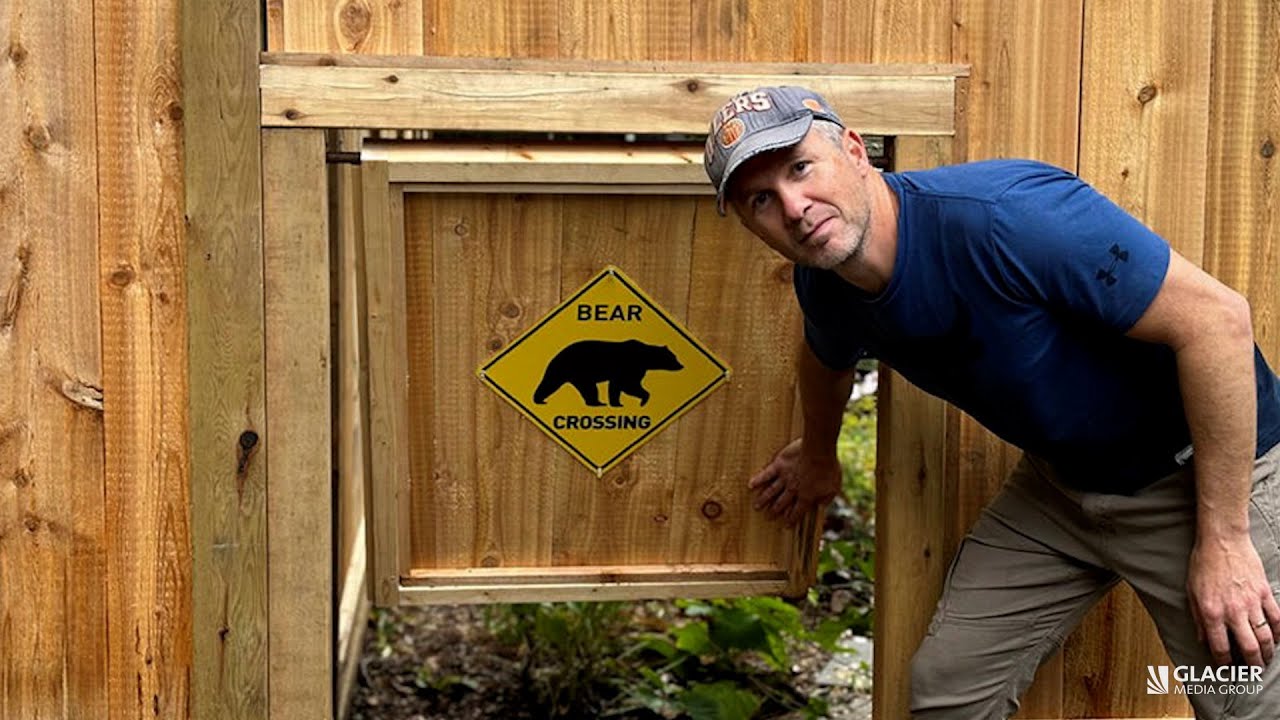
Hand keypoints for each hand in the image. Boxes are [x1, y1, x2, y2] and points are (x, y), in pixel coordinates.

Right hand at [747, 438, 841, 526]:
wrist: (819, 450)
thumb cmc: (829, 468)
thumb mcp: (834, 487)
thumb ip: (827, 498)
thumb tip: (821, 506)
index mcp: (806, 496)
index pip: (797, 512)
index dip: (791, 520)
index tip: (785, 526)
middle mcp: (792, 489)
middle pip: (781, 503)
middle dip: (774, 512)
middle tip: (768, 518)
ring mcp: (784, 477)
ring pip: (771, 491)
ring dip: (764, 500)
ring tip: (757, 506)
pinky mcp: (779, 465)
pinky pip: (766, 474)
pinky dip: (758, 480)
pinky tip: (751, 485)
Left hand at [1187, 534, 1279, 666]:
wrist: (1223, 541)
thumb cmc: (1204, 563)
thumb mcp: (1191, 592)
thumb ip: (1198, 618)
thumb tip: (1203, 639)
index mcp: (1211, 612)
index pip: (1220, 647)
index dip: (1224, 662)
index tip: (1227, 668)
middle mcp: (1233, 611)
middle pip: (1248, 648)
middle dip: (1252, 665)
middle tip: (1253, 671)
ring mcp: (1252, 603)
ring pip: (1265, 637)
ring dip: (1268, 653)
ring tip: (1266, 660)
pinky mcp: (1265, 593)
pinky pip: (1277, 619)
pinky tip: (1278, 639)